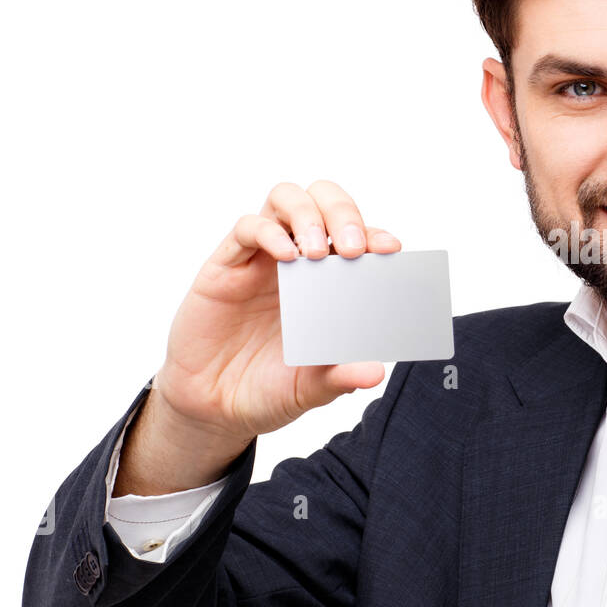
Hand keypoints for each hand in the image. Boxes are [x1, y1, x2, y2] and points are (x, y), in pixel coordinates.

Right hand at [151, 179, 401, 444]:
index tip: (391, 250)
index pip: (358, 237)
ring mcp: (262, 258)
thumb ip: (342, 376)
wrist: (216, 408)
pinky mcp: (226, 265)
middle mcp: (298, 260)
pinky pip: (247, 228)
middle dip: (343, 213)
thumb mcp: (312, 387)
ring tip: (316, 251)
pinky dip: (268, 232)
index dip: (376, 234)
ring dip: (307, 214)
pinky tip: (285, 255)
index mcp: (329, 281)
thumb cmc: (268, 387)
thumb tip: (376, 372)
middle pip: (324, 201)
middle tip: (353, 248)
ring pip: (285, 199)